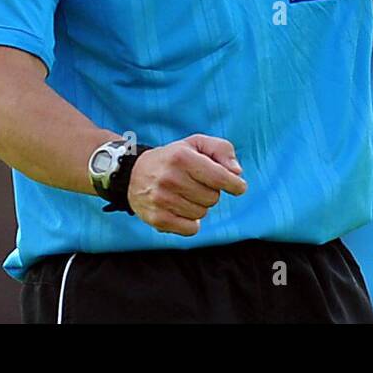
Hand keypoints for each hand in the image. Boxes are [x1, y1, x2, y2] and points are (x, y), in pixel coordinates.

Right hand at [128, 134, 246, 236]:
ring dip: (200, 206)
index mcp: (182, 157)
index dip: (235, 184)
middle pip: (213, 197)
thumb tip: (236, 172)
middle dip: (211, 192)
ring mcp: (162, 200)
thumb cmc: (173, 158)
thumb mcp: (196, 144)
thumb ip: (221, 150)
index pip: (220, 177)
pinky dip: (191, 223)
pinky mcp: (157, 219)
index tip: (239, 187)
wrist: (133, 174)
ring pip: (202, 213)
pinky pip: (191, 229)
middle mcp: (170, 179)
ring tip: (186, 195)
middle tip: (197, 185)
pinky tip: (182, 210)